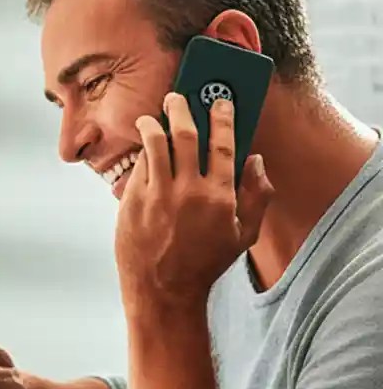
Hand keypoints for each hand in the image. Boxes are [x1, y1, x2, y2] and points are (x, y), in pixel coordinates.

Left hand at [116, 92, 275, 312]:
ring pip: (154, 146)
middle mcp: (188, 192)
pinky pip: (138, 167)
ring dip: (154, 125)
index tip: (220, 101)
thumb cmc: (205, 263)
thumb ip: (257, 196)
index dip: (222, 118)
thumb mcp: (244, 236)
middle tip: (177, 97)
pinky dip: (141, 154)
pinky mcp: (132, 203)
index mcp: (220, 197)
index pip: (223, 145)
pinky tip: (143, 149)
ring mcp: (157, 196)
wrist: (163, 291)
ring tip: (153, 117)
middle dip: (181, 109)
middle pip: (184, 135)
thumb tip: (256, 160)